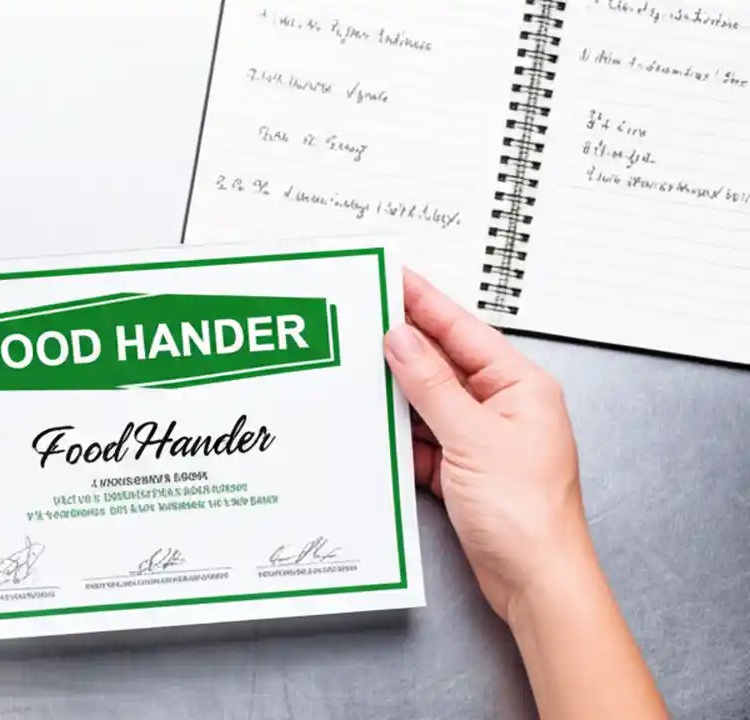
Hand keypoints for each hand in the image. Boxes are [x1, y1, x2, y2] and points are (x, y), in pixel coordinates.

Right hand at [384, 270, 588, 623]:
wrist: (536, 582)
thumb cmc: (529, 516)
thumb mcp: (472, 438)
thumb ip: (431, 386)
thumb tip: (401, 339)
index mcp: (520, 386)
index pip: (461, 330)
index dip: (423, 302)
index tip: (391, 277)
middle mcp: (502, 407)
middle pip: (441, 364)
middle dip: (401, 345)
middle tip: (359, 319)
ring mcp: (480, 440)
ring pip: (427, 403)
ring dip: (395, 392)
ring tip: (355, 369)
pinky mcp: (462, 470)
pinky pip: (420, 439)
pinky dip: (397, 434)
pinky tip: (373, 425)